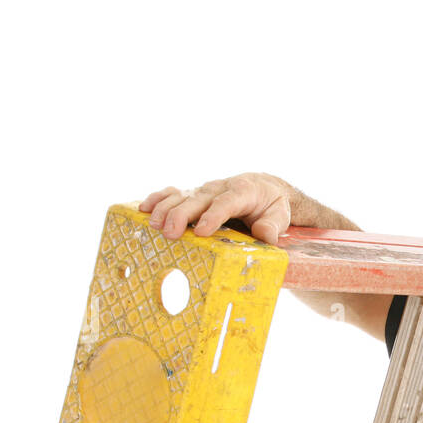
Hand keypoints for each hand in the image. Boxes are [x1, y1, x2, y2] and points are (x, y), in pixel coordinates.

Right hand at [138, 172, 302, 242]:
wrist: (263, 187)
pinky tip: (142, 209)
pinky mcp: (194, 195)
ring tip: (153, 225)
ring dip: (165, 209)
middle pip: (198, 199)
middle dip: (182, 215)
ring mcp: (204, 191)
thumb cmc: (271, 205)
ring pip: (182, 196)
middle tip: (170, 233)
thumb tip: (265, 235)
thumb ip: (273, 225)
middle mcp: (219, 188)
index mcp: (242, 191)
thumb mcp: (280, 215)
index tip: (202, 231)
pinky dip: (158, 199)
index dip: (213, 216)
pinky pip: (173, 194)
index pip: (226, 203)